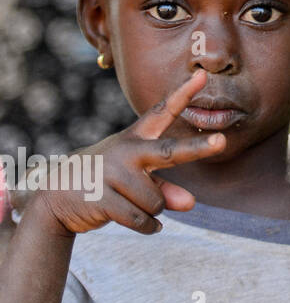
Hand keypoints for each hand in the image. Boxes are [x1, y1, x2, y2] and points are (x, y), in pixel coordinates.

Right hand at [33, 69, 225, 237]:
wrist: (54, 198)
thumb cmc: (106, 181)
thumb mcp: (135, 178)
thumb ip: (166, 188)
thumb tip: (191, 203)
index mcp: (135, 139)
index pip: (162, 113)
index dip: (183, 94)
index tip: (201, 76)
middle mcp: (126, 152)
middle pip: (169, 153)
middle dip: (196, 148)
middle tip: (221, 142)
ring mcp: (112, 174)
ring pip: (156, 202)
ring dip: (153, 211)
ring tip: (132, 203)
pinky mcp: (102, 199)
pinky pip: (142, 219)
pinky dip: (148, 226)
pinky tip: (145, 224)